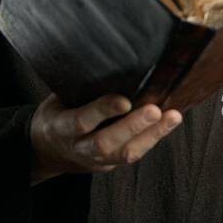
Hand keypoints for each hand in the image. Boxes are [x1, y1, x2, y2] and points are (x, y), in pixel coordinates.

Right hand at [28, 93, 181, 184]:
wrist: (48, 150)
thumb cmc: (58, 113)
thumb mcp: (58, 99)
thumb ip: (79, 88)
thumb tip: (108, 58)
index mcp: (61, 128)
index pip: (82, 121)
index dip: (102, 112)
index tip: (124, 100)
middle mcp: (79, 148)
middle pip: (105, 143)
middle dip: (132, 127)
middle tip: (155, 110)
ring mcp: (97, 160)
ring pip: (125, 154)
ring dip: (152, 135)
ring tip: (173, 117)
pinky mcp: (112, 164)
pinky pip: (134, 154)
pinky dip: (154, 137)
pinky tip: (170, 122)